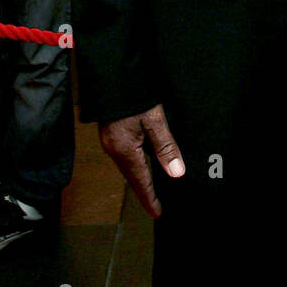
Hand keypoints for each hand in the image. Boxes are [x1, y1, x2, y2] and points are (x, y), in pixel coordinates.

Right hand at [98, 103, 185, 217]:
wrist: (112, 72)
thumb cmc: (133, 94)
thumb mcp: (154, 119)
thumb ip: (165, 146)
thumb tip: (176, 172)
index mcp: (124, 149)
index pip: (140, 181)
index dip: (150, 198)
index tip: (157, 214)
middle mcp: (113, 148)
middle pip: (132, 176)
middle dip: (144, 191)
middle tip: (156, 207)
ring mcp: (110, 141)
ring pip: (128, 166)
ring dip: (140, 178)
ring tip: (152, 190)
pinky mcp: (111, 132)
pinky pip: (125, 155)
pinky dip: (136, 164)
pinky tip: (144, 163)